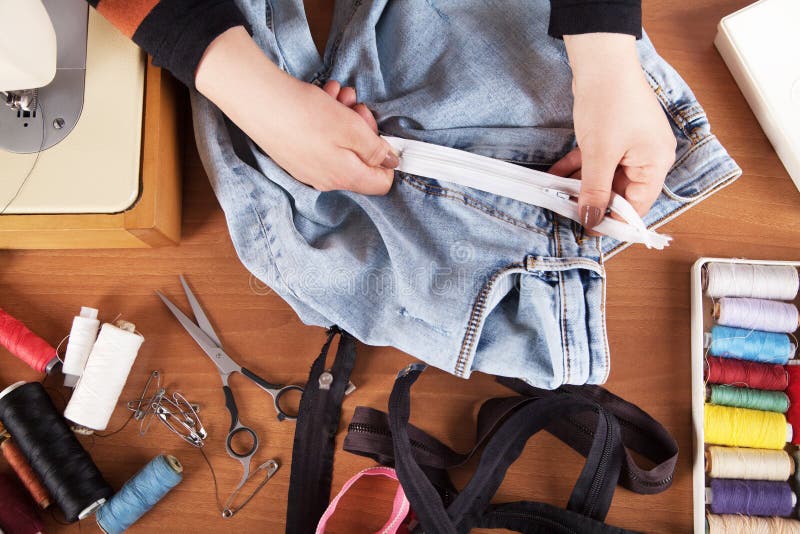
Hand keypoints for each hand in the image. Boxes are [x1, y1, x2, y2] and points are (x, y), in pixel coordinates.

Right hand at [195, 27, 397, 194]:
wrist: (259, 102)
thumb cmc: (306, 115)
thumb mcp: (353, 129)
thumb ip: (375, 149)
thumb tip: (391, 161)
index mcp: (345, 177)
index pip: (382, 182)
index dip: (387, 156)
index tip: (379, 132)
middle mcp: (327, 179)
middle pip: (361, 159)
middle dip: (364, 129)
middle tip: (356, 106)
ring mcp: (309, 168)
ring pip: (341, 144)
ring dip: (345, 117)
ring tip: (337, 96)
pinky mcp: (295, 153)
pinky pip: (321, 140)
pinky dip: (326, 119)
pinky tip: (322, 98)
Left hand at [550, 33, 675, 229]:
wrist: (601, 60)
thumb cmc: (610, 102)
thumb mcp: (600, 154)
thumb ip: (595, 191)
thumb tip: (591, 219)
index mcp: (655, 163)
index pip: (637, 205)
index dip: (614, 220)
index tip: (590, 231)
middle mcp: (647, 156)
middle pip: (620, 192)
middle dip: (593, 202)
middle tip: (569, 215)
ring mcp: (630, 145)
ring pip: (604, 176)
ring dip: (581, 186)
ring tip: (557, 198)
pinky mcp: (612, 136)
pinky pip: (595, 161)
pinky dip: (577, 168)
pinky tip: (555, 177)